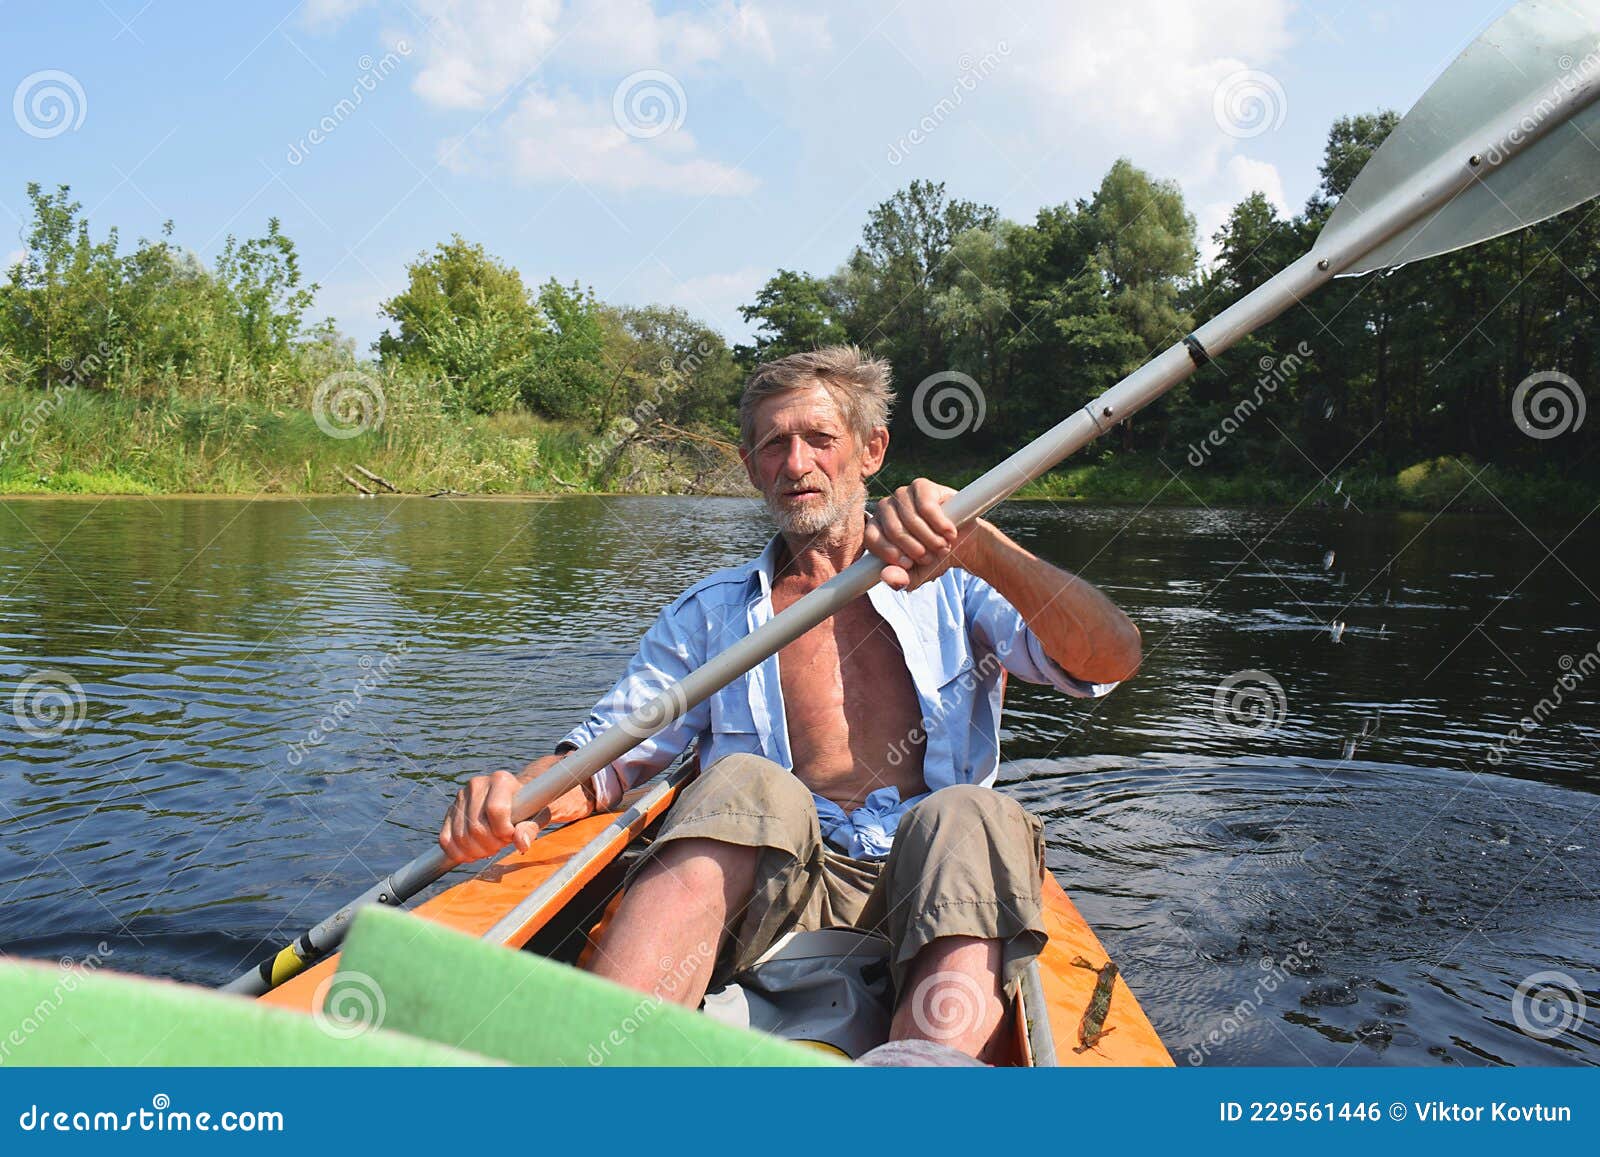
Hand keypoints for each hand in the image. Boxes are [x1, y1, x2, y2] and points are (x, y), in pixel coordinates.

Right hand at [438, 754, 588, 864]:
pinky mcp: (450, 811)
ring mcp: (460, 797)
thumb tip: (521, 844)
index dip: (504, 831)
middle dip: (491, 845)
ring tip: (490, 847)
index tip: (511, 835)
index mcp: (501, 780)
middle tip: (501, 844)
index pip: (496, 810)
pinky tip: (473, 853)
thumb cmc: (528, 809)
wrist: (513, 800)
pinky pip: (445, 840)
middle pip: (476, 827)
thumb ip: (530, 829)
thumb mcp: (537, 816)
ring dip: (476, 852)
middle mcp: (477, 784)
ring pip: (460, 837)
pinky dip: (458, 854)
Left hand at [864, 478, 985, 590]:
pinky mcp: (921, 486)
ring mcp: (902, 494)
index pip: (871, 537)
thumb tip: (888, 578)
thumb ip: (900, 580)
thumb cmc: (933, 557)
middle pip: (892, 529)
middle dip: (914, 548)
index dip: (888, 552)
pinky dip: (940, 524)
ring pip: (910, 518)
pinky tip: (949, 532)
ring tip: (942, 546)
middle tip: (929, 557)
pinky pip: (926, 506)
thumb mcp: (916, 575)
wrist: (962, 543)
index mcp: (877, 529)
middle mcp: (885, 509)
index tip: (908, 564)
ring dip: (930, 538)